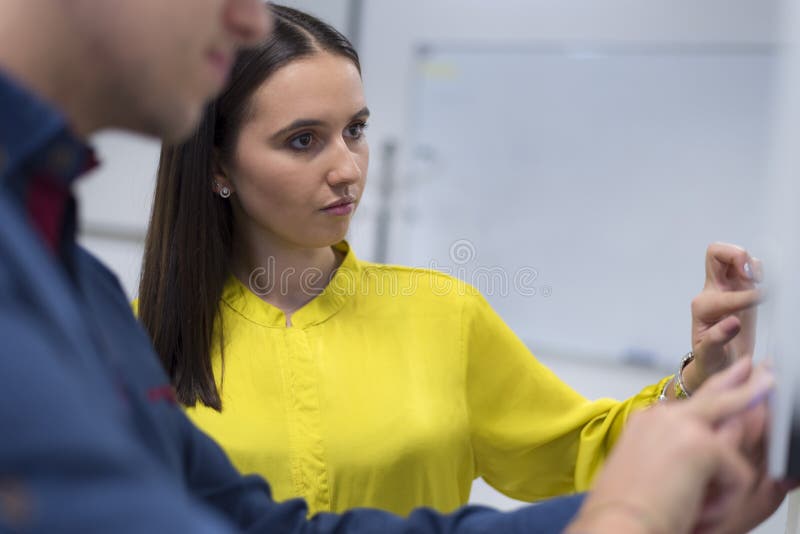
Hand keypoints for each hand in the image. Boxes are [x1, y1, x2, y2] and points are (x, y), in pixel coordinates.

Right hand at [566, 359, 784, 533]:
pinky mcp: (703, 446)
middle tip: (763, 370)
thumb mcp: (653, 474)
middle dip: (745, 383)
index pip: (692, 403)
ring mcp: (683, 426)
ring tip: (753, 414)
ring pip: (737, 427)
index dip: (717, 393)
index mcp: (646, 423)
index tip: (735, 380)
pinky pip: (740, 475)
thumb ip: (681, 455)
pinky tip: (699, 514)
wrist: (616, 526)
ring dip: (732, 474)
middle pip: (716, 395)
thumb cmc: (627, 509)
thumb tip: (721, 447)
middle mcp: (662, 417)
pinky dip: (725, 503)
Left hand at [687, 243, 761, 391]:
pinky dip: (757, 267)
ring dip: (749, 262)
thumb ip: (717, 340)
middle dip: (736, 256)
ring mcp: (727, 287)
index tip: (760, 301)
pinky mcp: (742, 289)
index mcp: (703, 307)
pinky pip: (748, 266)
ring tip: (757, 279)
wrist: (715, 362)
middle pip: (715, 253)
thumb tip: (733, 322)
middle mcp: (713, 292)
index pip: (725, 295)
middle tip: (751, 276)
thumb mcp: (709, 355)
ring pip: (732, 256)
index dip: (745, 298)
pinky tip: (761, 282)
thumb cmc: (711, 359)